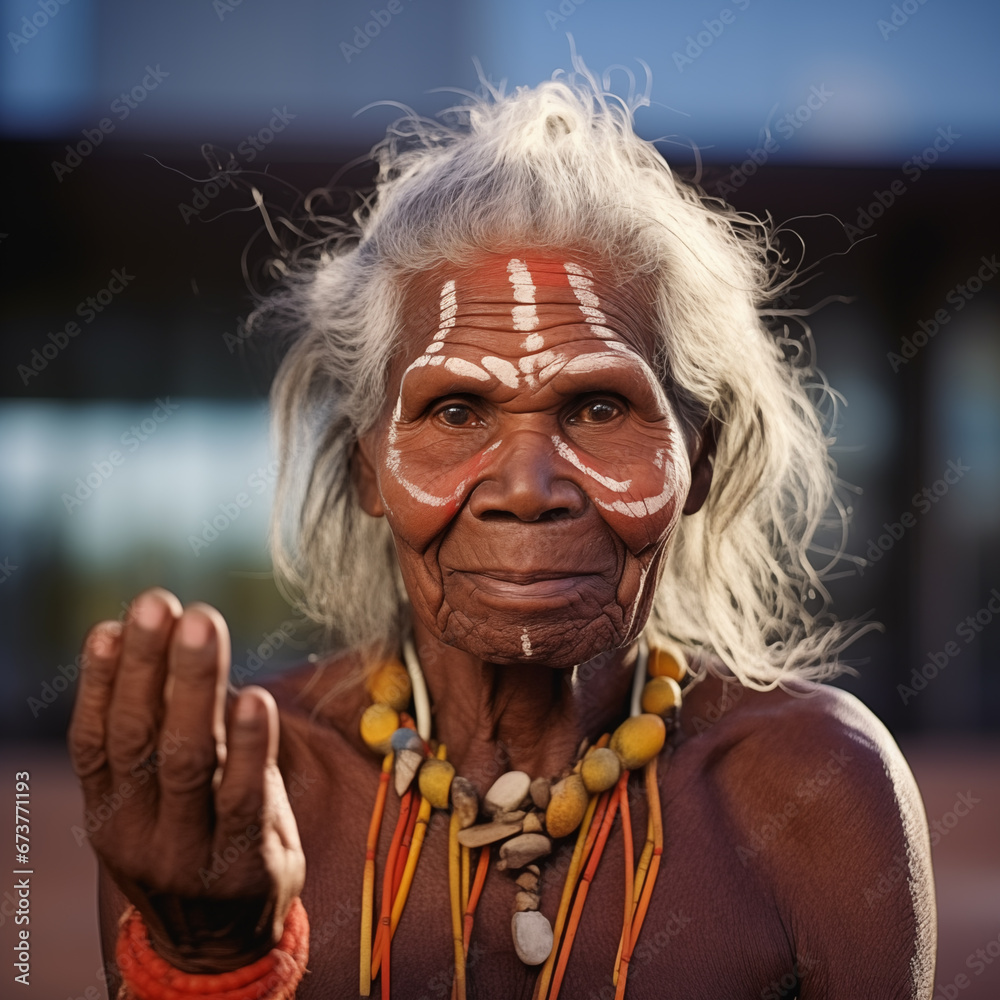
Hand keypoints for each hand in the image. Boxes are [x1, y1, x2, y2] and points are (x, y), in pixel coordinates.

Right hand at [68, 588, 305, 971]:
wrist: (221, 946)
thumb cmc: (195, 842)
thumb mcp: (160, 800)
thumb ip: (162, 732)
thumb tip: (154, 646)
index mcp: (109, 813)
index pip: (95, 740)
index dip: (100, 681)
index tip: (113, 623)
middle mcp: (137, 834)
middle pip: (139, 739)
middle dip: (147, 665)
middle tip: (159, 603)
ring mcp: (189, 853)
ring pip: (187, 760)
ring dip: (194, 687)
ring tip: (203, 624)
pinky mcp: (243, 863)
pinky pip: (245, 798)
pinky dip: (252, 746)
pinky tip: (255, 696)